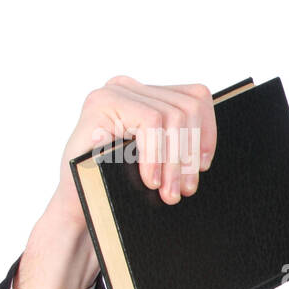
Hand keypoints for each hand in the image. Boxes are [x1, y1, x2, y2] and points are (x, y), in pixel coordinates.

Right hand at [16, 76, 217, 288]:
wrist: (77, 202)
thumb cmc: (117, 182)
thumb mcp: (157, 159)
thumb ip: (178, 142)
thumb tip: (211, 150)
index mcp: (148, 95)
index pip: (195, 97)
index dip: (207, 132)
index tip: (203, 166)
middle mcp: (130, 86)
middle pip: (187, 107)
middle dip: (190, 154)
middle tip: (186, 190)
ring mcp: (114, 91)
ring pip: (172, 116)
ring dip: (175, 160)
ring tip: (170, 192)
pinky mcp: (101, 103)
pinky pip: (150, 122)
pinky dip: (156, 155)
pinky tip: (151, 180)